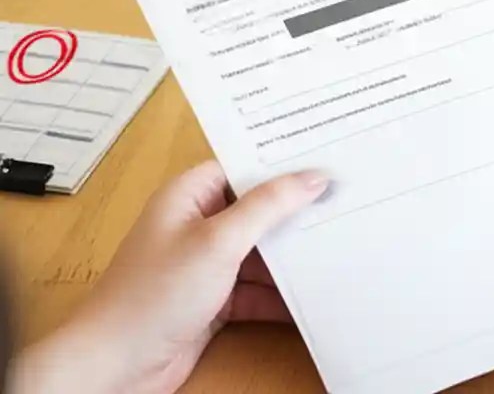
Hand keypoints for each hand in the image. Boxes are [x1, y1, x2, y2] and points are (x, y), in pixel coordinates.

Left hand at [9, 161, 327, 393]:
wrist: (116, 365)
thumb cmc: (151, 295)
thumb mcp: (218, 241)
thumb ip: (267, 206)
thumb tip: (311, 177)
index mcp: (189, 197)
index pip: (243, 167)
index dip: (282, 164)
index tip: (326, 162)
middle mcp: (197, 226)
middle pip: (258, 211)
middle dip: (296, 215)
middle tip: (343, 207)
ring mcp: (206, 265)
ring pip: (261, 253)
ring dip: (291, 259)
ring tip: (338, 251)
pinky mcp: (215, 301)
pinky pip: (258, 291)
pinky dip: (281, 295)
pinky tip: (311, 296)